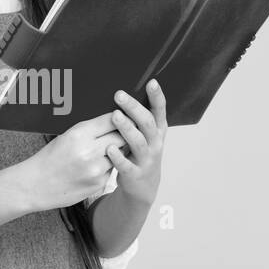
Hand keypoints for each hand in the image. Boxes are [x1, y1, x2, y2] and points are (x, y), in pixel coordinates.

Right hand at [23, 112, 127, 210]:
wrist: (36, 185)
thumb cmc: (50, 158)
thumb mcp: (66, 136)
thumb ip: (91, 129)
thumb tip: (115, 121)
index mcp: (79, 134)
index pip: (111, 120)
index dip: (120, 117)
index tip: (123, 117)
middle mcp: (89, 152)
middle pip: (121, 136)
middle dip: (123, 133)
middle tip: (124, 132)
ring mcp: (96, 170)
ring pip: (120, 154)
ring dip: (118, 150)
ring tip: (107, 149)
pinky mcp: (99, 183)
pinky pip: (112, 169)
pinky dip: (108, 166)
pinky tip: (95, 166)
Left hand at [107, 78, 165, 203]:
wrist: (144, 186)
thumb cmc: (141, 153)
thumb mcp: (145, 135)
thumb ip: (139, 118)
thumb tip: (124, 92)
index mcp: (157, 130)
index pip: (159, 111)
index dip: (157, 97)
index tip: (152, 82)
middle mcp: (155, 143)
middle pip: (147, 123)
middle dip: (134, 108)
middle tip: (119, 95)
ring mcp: (146, 159)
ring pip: (138, 142)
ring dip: (127, 128)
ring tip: (115, 115)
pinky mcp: (135, 174)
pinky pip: (127, 165)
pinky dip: (118, 157)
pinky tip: (109, 148)